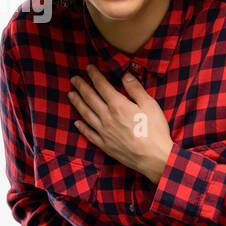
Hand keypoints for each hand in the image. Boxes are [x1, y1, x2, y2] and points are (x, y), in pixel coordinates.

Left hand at [68, 63, 172, 182]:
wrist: (154, 158)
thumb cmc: (155, 131)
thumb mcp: (150, 105)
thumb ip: (136, 89)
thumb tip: (125, 75)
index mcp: (118, 105)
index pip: (102, 86)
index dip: (94, 75)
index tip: (88, 67)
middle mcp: (107, 117)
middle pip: (90, 98)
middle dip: (81, 86)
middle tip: (74, 79)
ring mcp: (104, 132)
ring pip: (86, 114)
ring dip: (77, 103)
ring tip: (70, 95)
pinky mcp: (105, 145)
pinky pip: (89, 134)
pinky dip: (82, 127)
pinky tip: (77, 123)